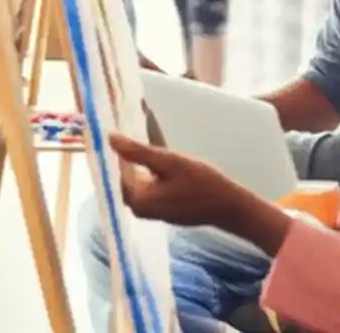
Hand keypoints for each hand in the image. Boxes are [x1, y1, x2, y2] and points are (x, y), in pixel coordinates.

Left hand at [110, 134, 292, 254]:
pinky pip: (146, 186)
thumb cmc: (202, 183)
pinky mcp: (161, 209)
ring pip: (134, 180)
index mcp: (136, 199)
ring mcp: (150, 211)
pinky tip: (150, 157)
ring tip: (135, 138)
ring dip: (134, 162)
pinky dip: (146, 171)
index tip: (109, 128)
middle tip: (122, 129)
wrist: (230, 207)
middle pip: (122, 176)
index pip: (114, 170)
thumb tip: (109, 138)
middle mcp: (138, 208)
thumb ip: (137, 151)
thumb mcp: (170, 162)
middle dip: (123, 155)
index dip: (112, 149)